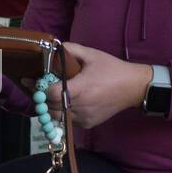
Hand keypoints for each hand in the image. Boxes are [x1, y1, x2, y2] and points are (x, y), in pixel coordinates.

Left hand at [27, 42, 153, 129]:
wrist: (133, 87)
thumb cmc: (112, 69)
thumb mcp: (92, 55)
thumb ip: (71, 50)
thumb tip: (54, 49)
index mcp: (80, 89)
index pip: (50, 94)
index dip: (42, 88)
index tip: (37, 81)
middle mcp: (80, 106)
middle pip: (50, 108)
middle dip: (44, 98)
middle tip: (43, 88)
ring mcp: (84, 117)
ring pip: (58, 117)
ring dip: (53, 107)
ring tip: (55, 95)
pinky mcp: (88, 123)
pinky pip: (68, 120)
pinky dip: (65, 113)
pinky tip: (69, 102)